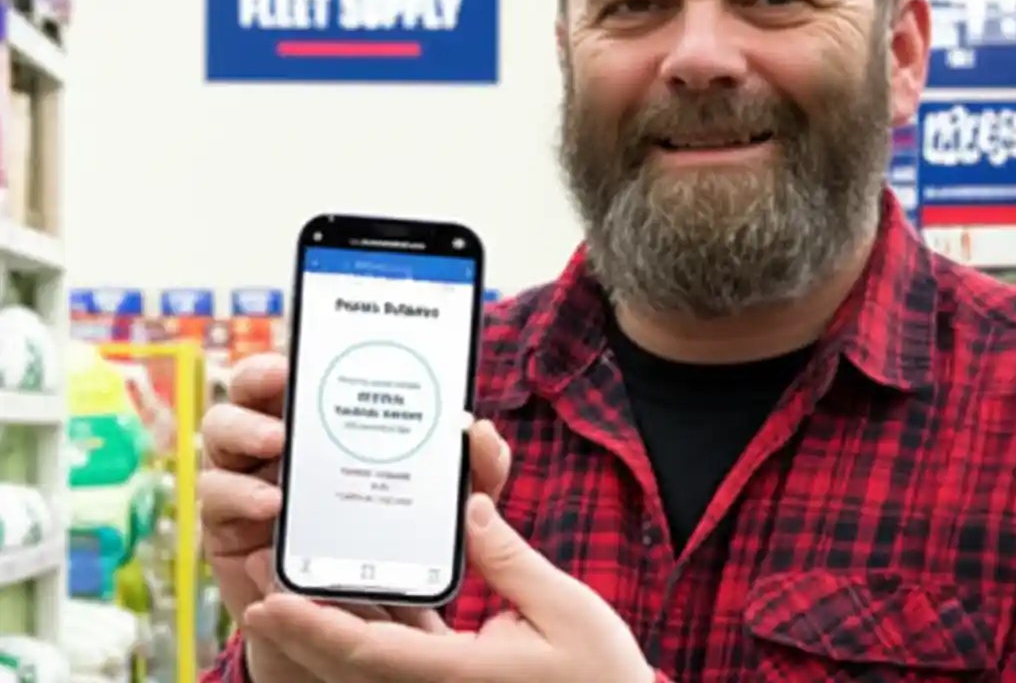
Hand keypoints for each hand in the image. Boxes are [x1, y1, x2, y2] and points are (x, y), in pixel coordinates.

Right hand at [198, 352, 512, 682]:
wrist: (360, 611)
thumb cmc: (398, 541)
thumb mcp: (447, 503)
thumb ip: (475, 470)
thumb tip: (479, 430)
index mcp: (322, 422)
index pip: (295, 372)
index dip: (291, 355)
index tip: (301, 353)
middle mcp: (276, 442)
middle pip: (246, 391)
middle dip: (256, 379)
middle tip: (281, 385)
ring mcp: (247, 478)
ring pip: (218, 435)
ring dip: (243, 431)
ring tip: (278, 442)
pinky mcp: (229, 525)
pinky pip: (215, 498)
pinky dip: (239, 494)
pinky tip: (273, 503)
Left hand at [241, 493, 652, 682]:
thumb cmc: (602, 671)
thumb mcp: (565, 608)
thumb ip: (509, 559)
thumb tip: (467, 508)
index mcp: (458, 674)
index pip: (367, 653)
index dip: (311, 629)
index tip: (267, 602)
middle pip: (346, 666)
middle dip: (294, 631)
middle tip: (254, 583)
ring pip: (361, 669)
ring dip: (317, 633)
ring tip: (280, 589)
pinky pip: (392, 664)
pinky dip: (359, 637)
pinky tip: (346, 604)